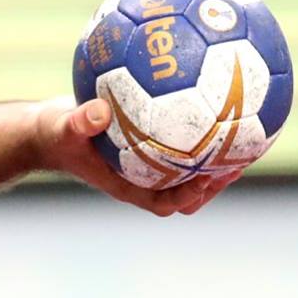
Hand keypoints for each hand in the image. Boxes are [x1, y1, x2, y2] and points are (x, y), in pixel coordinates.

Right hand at [32, 95, 240, 217]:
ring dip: (217, 158)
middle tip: (240, 161)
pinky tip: (218, 95)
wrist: (51, 130)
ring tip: (246, 136)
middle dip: (215, 182)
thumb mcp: (61, 128)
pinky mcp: (153, 144)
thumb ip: (78, 122)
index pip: (163, 202)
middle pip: (188, 192)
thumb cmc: (54, 134)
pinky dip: (203, 126)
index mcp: (127, 185)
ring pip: (191, 169)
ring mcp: (150, 164)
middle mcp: (143, 178)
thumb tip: (99, 111)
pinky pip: (183, 138)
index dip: (187, 197)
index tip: (205, 181)